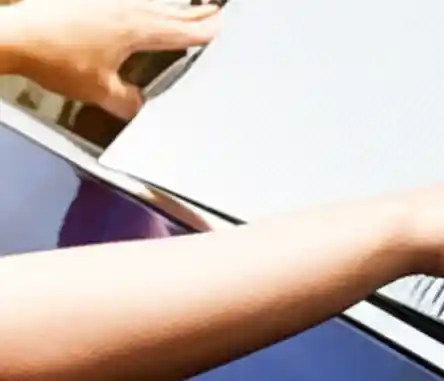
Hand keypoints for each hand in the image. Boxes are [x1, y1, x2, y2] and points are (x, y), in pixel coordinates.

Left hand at [0, 0, 220, 118]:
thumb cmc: (53, 57)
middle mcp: (128, 8)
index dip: (208, 31)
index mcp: (138, 29)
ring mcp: (110, 0)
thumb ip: (127, 102)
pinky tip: (144, 9)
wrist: (16, 35)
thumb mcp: (98, 91)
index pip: (185, 30)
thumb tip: (140, 108)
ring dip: (175, 6)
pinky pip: (132, 2)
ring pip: (154, 3)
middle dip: (199, 12)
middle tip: (217, 12)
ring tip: (189, 8)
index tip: (224, 27)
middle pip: (175, 10)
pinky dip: (147, 7)